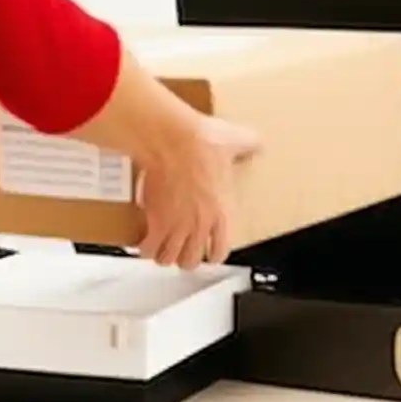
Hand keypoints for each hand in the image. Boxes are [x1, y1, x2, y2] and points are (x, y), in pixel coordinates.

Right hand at [136, 114, 260, 269]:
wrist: (173, 141)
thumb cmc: (201, 142)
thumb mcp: (235, 142)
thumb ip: (248, 146)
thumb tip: (257, 144)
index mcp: (222, 211)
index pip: (220, 250)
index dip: (212, 253)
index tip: (207, 250)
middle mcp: (201, 225)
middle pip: (191, 260)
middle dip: (185, 256)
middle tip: (180, 248)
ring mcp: (178, 226)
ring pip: (168, 259)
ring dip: (164, 254)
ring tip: (160, 247)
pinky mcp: (157, 222)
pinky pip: (149, 249)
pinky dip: (144, 249)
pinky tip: (143, 242)